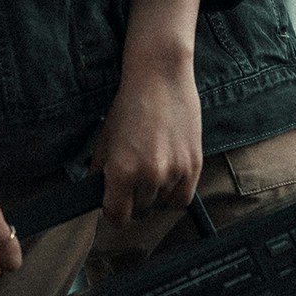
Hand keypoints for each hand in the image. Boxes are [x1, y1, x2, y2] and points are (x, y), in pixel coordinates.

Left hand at [92, 49, 204, 224]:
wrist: (160, 78)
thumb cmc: (128, 106)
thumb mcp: (105, 141)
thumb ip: (101, 173)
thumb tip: (101, 196)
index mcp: (122, 172)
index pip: (116, 217)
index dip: (112, 215)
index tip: (113, 209)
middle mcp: (149, 177)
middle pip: (139, 212)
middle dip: (132, 202)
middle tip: (131, 184)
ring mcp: (175, 172)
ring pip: (160, 206)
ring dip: (154, 197)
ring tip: (150, 172)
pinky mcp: (194, 166)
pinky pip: (182, 200)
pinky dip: (173, 197)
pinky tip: (166, 183)